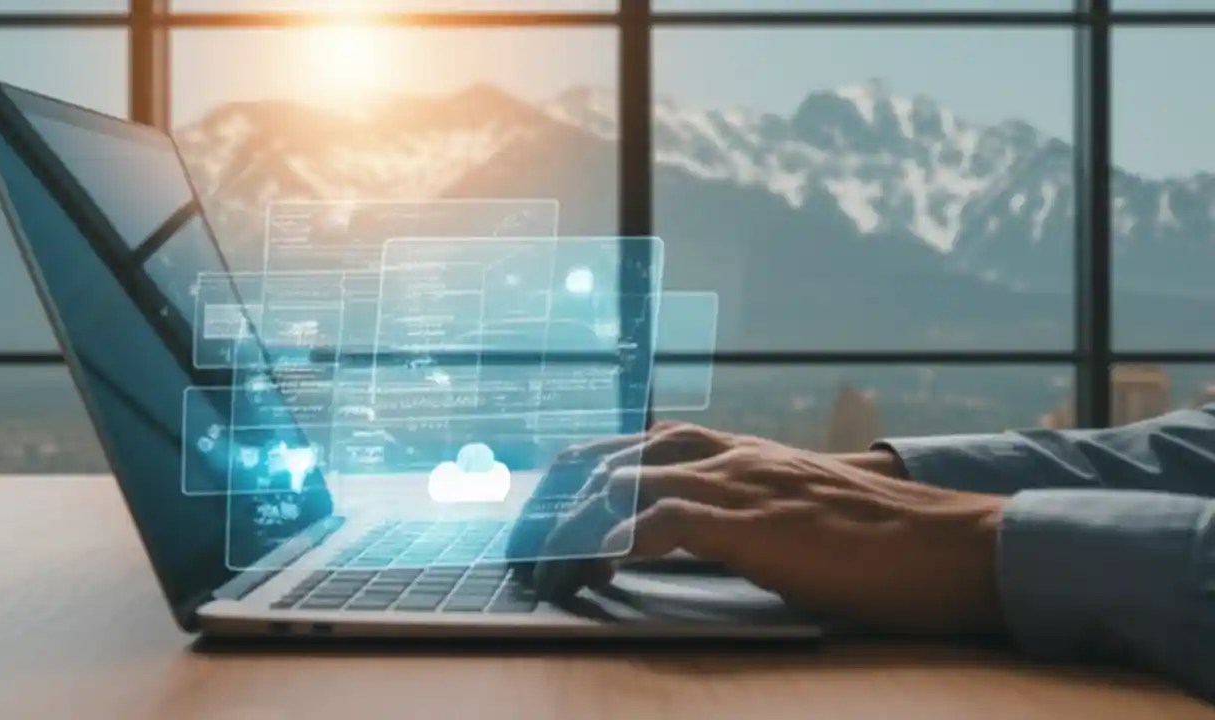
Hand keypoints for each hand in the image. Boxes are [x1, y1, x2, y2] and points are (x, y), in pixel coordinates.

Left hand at [526, 424, 1005, 634]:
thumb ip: (748, 511)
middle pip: (617, 457)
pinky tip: (596, 564)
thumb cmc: (883, 539)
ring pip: (630, 485)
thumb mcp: (800, 511)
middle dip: (560, 495)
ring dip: (577, 524)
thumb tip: (695, 535)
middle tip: (523, 534)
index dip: (585, 468)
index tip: (547, 495)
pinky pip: (669, 522)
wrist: (955, 544)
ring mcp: (744, 486)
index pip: (640, 442)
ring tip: (541, 559)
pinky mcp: (759, 525)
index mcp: (741, 451)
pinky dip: (623, 539)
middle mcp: (732, 456)